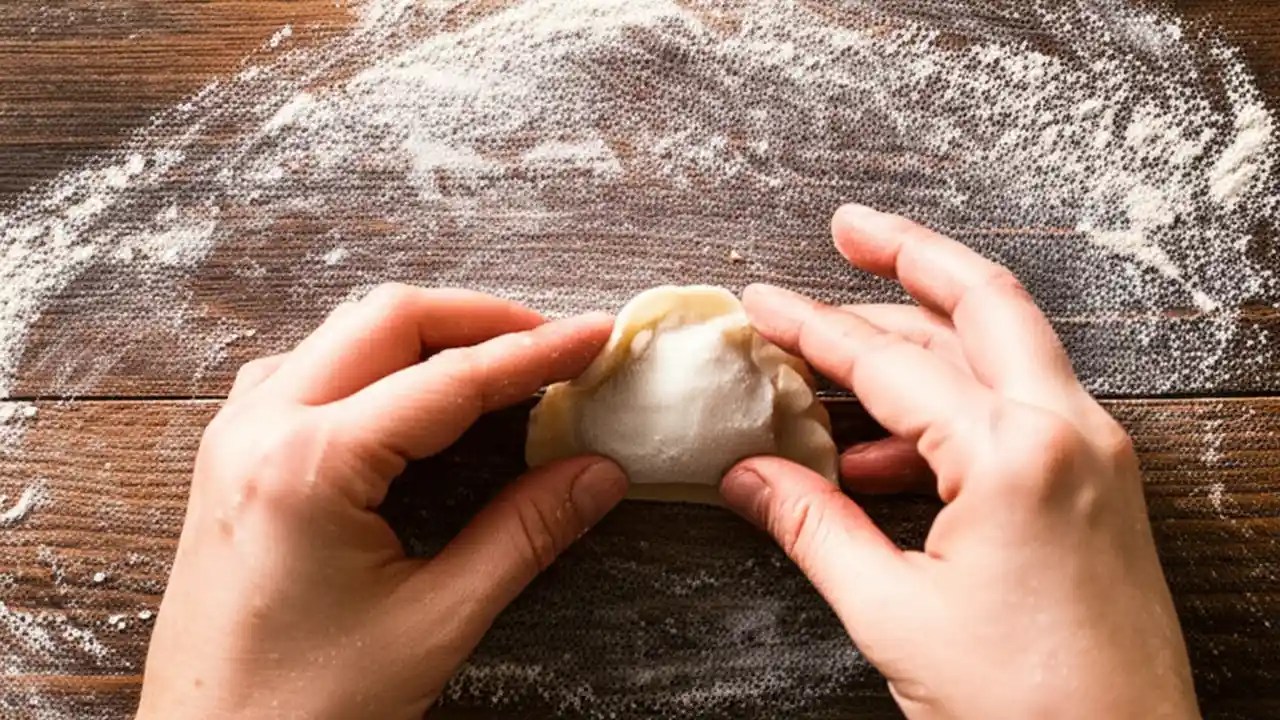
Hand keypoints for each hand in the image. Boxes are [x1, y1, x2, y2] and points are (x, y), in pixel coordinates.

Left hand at [137, 286, 626, 719]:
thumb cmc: (304, 708)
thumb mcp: (433, 623)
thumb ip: (523, 535)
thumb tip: (597, 474)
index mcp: (308, 465)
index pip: (448, 380)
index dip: (535, 353)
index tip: (595, 336)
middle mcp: (259, 430)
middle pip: (386, 320)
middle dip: (480, 319)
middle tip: (554, 341)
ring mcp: (235, 439)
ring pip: (343, 335)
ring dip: (425, 335)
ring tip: (497, 361)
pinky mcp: (232, 461)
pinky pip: (307, 371)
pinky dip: (374, 363)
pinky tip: (412, 394)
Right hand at [720, 205, 1198, 718]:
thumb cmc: (1023, 708)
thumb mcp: (893, 613)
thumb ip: (815, 526)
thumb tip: (750, 476)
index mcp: (1015, 456)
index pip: (890, 363)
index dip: (810, 327)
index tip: (758, 302)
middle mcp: (1069, 434)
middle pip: (984, 301)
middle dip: (910, 254)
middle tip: (847, 228)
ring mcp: (1094, 457)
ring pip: (1006, 349)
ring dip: (926, 337)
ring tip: (844, 354)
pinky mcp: (1098, 488)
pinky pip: (1020, 410)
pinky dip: (955, 405)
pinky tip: (889, 448)